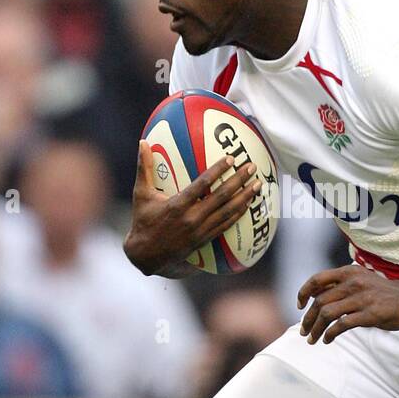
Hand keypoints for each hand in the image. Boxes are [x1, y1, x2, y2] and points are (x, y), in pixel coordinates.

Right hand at [124, 140, 260, 276]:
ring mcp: (200, 230)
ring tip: (257, 185)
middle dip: (239, 181)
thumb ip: (144, 168)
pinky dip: (238, 214)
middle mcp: (192, 218)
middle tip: (251, 168)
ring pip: (228, 212)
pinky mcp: (204, 240)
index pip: (202, 184)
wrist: (146, 255)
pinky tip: (248, 205)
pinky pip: (225, 225)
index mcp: (177, 205)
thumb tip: (142, 142)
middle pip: (221, 197)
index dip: (218, 170)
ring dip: (244, 198)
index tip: (231, 159)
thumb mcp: (141, 194)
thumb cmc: (143, 221)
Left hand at [296, 264, 398, 343]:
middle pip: (319, 301)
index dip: (303, 292)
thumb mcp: (362, 281)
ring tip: (313, 339)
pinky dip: (330, 334)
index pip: (317, 279)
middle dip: (308, 319)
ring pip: (327, 314)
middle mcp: (353, 283)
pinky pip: (341, 325)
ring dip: (316, 329)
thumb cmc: (385, 293)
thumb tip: (316, 298)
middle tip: (304, 332)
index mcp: (349, 272)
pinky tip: (328, 340)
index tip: (299, 306)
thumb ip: (342, 286)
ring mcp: (361, 298)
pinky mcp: (369, 314)